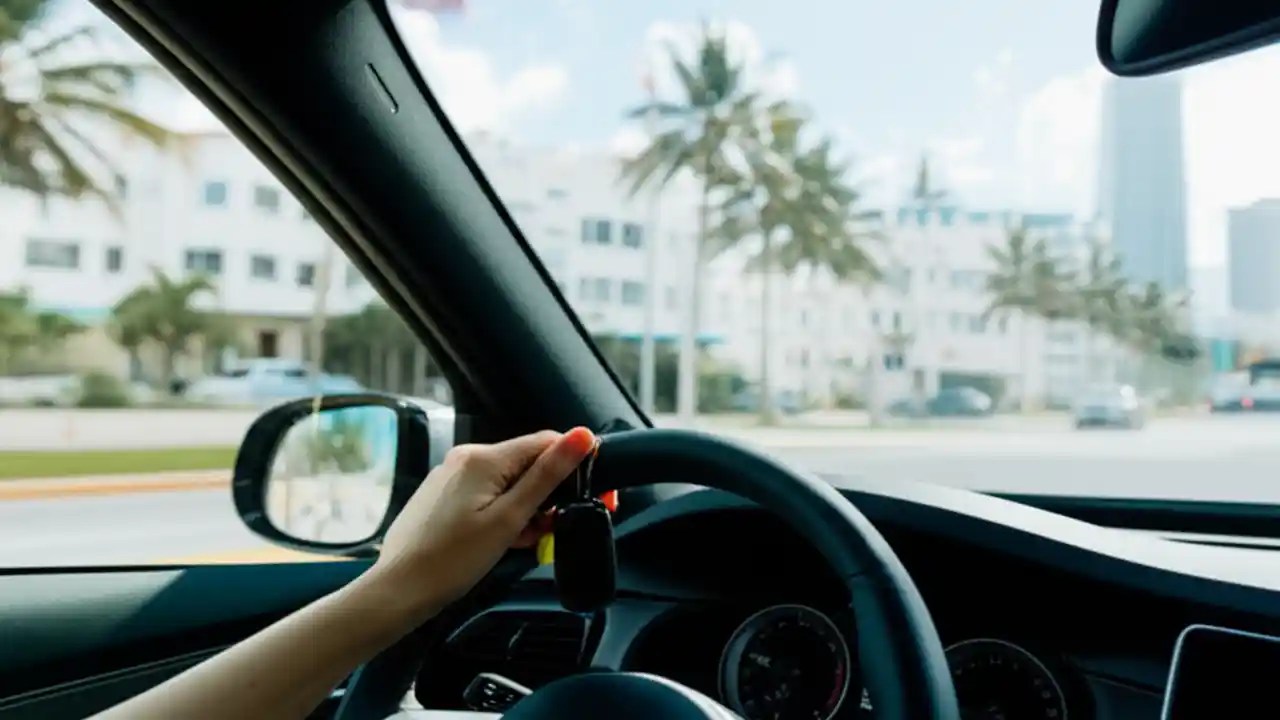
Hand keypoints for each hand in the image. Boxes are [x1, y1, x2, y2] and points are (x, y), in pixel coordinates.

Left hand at [370, 427, 594, 614]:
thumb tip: (582, 436)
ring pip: (508, 483)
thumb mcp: (509, 519)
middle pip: (527, 464)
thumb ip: (548, 475)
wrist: (399, 589)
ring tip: (520, 542)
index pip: (546, 442)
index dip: (575, 465)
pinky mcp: (445, 494)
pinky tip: (500, 541)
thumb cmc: (451, 560)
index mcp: (484, 458)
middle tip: (551, 531)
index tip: (594, 494)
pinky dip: (503, 514)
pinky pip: (487, 494)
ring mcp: (452, 475)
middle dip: (547, 496)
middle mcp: (466, 458)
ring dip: (525, 510)